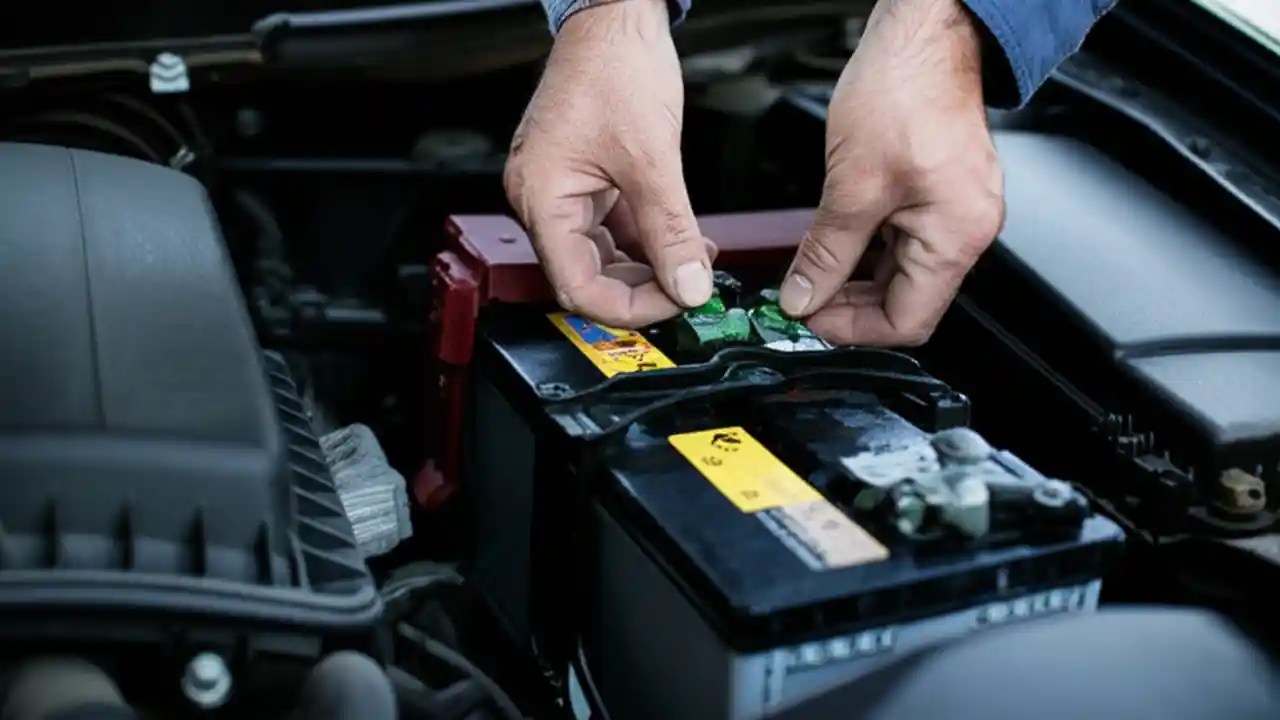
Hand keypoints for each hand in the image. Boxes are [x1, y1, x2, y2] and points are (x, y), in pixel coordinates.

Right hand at [504, 0, 714, 327]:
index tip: (673, 305)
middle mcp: (543, 199)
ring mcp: (564, 189)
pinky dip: (649, 238)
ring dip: (651, 264)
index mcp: (541, 198)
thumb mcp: (652, 159)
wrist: (616, 16)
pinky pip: (615, 226)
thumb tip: (688, 283)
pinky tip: (683, 239)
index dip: (628, 307)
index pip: (576, 285)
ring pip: (606, 254)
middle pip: (589, 274)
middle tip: (690, 286)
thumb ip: (671, 230)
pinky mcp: (586, 178)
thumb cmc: (613, 66)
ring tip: (694, 260)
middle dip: (644, 285)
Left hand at [779, 0, 1004, 345]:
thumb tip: (804, 297)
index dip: (853, 329)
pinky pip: (901, 239)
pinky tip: (833, 246)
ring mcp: (954, 210)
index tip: (810, 321)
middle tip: (802, 302)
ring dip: (853, 279)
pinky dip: (865, 250)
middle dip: (849, 307)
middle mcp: (966, 229)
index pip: (907, 322)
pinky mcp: (939, 190)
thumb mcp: (852, 185)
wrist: (925, 35)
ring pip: (899, 271)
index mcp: (957, 237)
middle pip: (905, 300)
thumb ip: (826, 253)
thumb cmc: (906, 91)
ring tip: (810, 277)